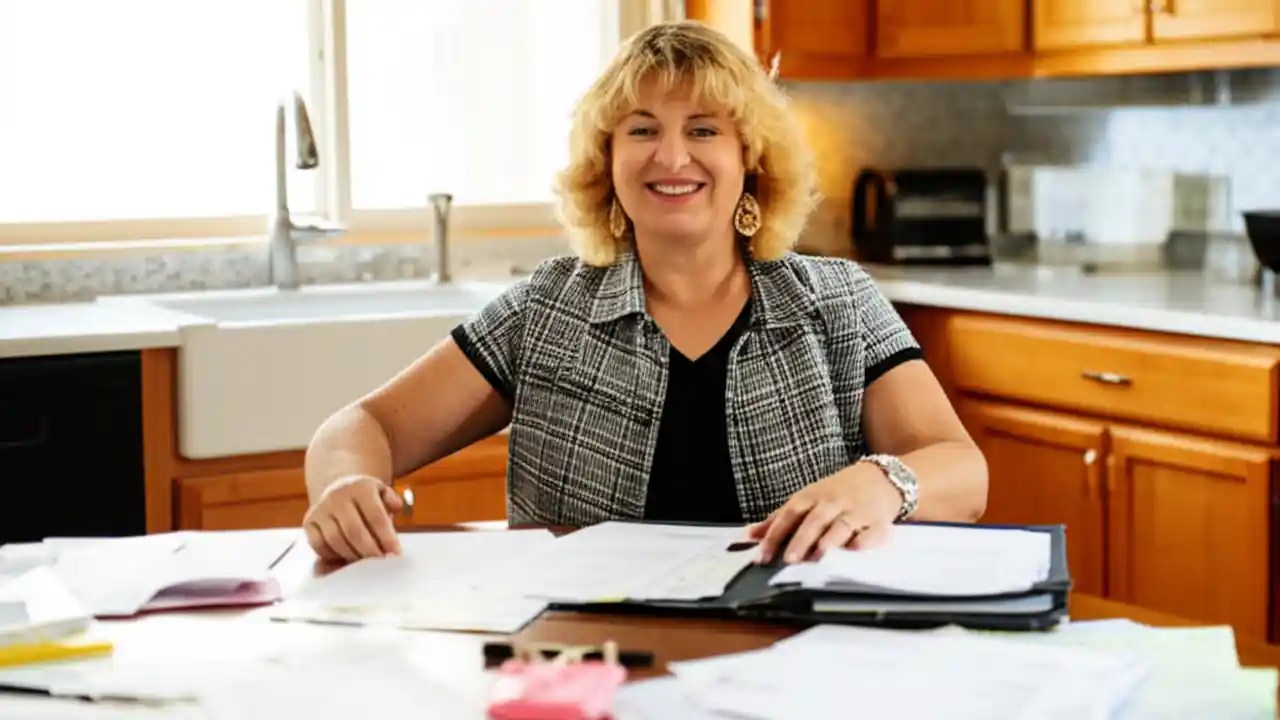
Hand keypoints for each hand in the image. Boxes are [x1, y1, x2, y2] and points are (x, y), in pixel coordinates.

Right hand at [302, 475, 403, 562]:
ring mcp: (320, 509)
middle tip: (380, 561)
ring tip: (365, 561)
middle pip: (354, 531)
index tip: (395, 553)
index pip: (375, 516)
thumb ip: (392, 500)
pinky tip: (345, 556)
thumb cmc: (366, 498)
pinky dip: (332, 555)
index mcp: (360, 488)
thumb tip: (395, 507)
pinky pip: (319, 545)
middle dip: (369, 550)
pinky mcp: (308, 522)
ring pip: (335, 540)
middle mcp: (337, 496)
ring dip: (352, 555)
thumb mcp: (382, 493)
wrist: (339, 489)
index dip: (386, 537)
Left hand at [745, 463, 902, 563]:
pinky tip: (854, 550)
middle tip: (789, 559)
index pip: (789, 515)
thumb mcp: (806, 499)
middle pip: (814, 521)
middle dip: (801, 539)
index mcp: (811, 497)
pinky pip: (871, 533)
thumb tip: (748, 535)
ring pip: (841, 526)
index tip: (762, 555)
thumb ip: (778, 519)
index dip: (774, 535)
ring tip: (818, 556)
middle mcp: (832, 503)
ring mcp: (856, 512)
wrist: (880, 478)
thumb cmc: (837, 493)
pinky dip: (863, 542)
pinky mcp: (877, 523)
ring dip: (829, 541)